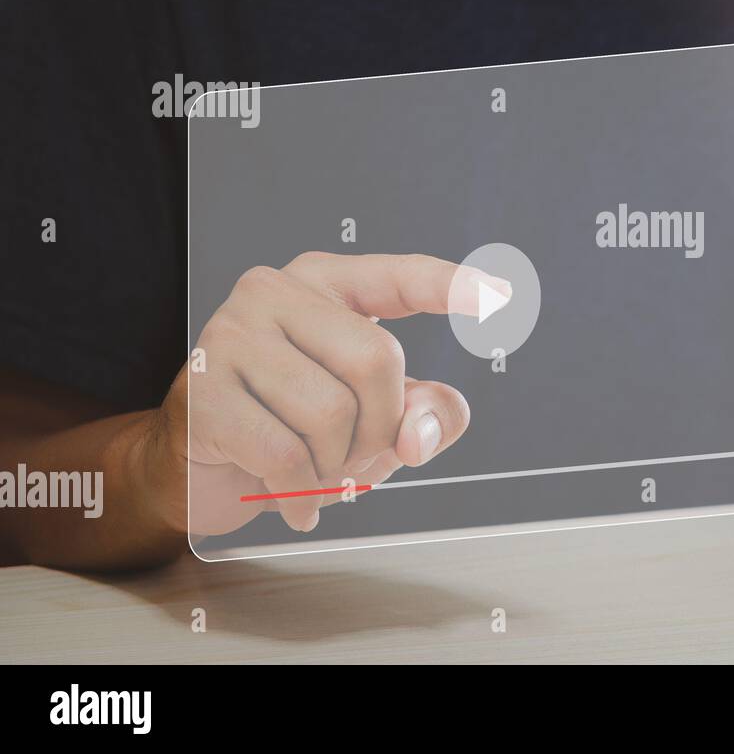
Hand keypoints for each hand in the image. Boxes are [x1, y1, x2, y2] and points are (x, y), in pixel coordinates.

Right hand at [151, 252, 509, 536]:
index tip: (499, 296)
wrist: (192, 465)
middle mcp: (275, 292)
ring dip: (336, 463)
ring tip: (315, 468)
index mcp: (326, 283)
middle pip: (376, 360)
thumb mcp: (375, 418)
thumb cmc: (292, 426)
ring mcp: (231, 335)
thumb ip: (426, 413)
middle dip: (380, 427)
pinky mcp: (204, 391)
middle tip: (356, 454)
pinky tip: (296, 497)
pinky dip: (301, 491)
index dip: (450, 286)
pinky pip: (285, 453)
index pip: (398, 277)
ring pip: (331, 412)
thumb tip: (419, 434)